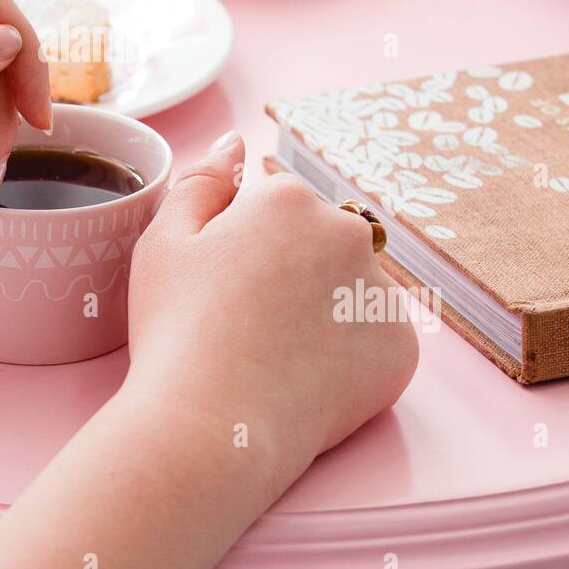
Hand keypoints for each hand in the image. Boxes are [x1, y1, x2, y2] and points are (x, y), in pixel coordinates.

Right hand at [125, 131, 418, 501]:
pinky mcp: (402, 349)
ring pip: (352, 290)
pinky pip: (375, 340)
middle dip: (293, 271)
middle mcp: (349, 233)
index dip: (243, 248)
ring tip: (276, 354)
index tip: (223, 287)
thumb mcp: (165, 241)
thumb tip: (236, 143)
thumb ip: (203, 182)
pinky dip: (349, 356)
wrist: (213, 425)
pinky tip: (306, 379)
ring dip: (326, 309)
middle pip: (321, 242)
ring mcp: (382, 292)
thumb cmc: (179, 330)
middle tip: (248, 322)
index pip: (275, 209)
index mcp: (290, 199)